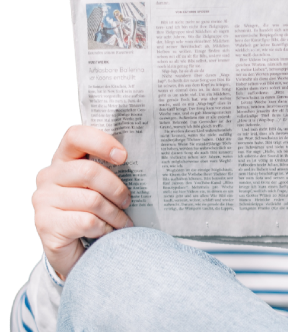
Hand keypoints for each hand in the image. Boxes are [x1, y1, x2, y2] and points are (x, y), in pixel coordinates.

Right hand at [32, 125, 133, 279]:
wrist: (77, 253)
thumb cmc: (95, 213)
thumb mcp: (102, 189)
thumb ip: (110, 172)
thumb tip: (142, 162)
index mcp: (64, 160)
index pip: (76, 136)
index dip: (101, 142)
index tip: (124, 157)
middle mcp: (48, 176)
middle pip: (89, 171)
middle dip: (117, 189)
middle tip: (128, 201)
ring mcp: (43, 200)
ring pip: (92, 200)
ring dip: (115, 214)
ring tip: (122, 222)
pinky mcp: (46, 224)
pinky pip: (87, 221)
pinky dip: (104, 228)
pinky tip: (107, 233)